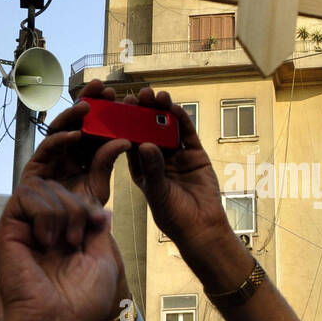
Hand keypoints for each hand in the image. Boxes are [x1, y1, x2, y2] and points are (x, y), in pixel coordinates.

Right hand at [0, 177, 117, 320]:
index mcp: (62, 237)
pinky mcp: (7, 231)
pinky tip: (47, 240)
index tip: (99, 222)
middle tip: (77, 240)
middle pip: (57, 187)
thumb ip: (99, 230)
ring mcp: (23, 230)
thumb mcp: (103, 260)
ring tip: (63, 242)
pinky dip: (43, 211)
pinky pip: (23, 195)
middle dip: (76, 205)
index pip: (72, 197)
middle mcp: (41, 231)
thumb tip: (102, 209)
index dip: (88, 203)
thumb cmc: (79, 304)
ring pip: (40, 187)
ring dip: (61, 209)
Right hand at [24, 80, 130, 204]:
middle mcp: (65, 153)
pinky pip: (47, 149)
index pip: (94, 127)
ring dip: (72, 115)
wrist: (57, 240)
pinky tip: (75, 135)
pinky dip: (60, 140)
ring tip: (88, 105)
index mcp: (82, 155)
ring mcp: (49, 158)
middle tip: (102, 87)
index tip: (117, 95)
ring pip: (60, 129)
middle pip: (76, 122)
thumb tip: (125, 140)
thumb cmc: (78, 215)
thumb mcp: (97, 187)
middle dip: (88, 102)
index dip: (104, 110)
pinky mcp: (34, 168)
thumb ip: (106, 164)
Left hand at [123, 87, 230, 246]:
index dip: (124, 123)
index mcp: (140, 168)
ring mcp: (176, 155)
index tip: (119, 106)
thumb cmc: (173, 216)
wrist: (202, 226)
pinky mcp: (194, 154)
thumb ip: (153, 169)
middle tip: (139, 94)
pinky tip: (175, 107)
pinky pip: (186, 133)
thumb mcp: (157, 193)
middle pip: (148, 129)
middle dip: (143, 111)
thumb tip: (146, 144)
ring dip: (162, 110)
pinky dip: (182, 119)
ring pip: (167, 127)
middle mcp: (156, 158)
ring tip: (157, 95)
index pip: (129, 141)